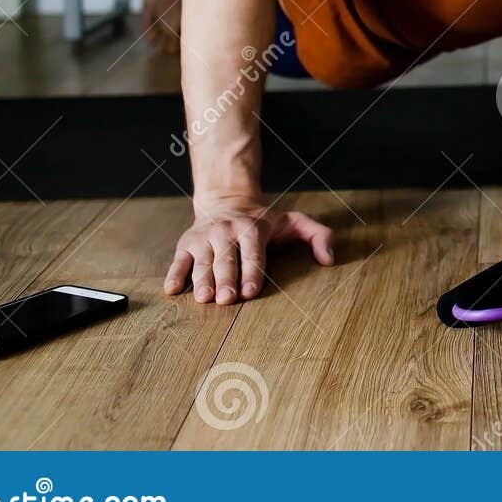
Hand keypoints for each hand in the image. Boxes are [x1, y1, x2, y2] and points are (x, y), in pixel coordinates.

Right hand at [163, 202, 333, 304]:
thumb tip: (329, 259)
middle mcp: (227, 232)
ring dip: (202, 281)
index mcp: (253, 228)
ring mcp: (204, 238)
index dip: (252, 273)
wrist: (227, 201)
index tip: (250, 292)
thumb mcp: (295, 221)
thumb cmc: (264, 221)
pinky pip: (178, 261)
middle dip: (227, 280)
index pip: (253, 254)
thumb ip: (318, 236)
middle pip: (226, 260)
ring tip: (204, 298)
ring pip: (202, 263)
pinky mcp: (185, 244)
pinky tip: (172, 290)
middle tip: (227, 300)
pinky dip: (174, 275)